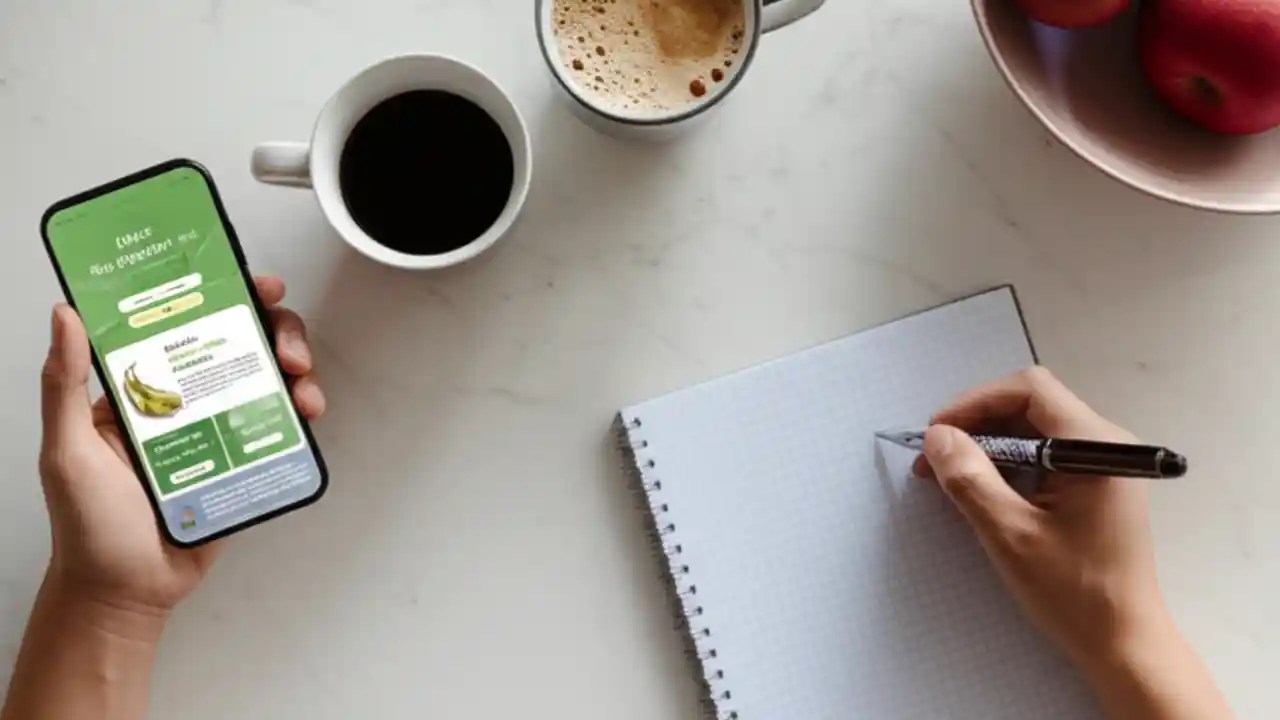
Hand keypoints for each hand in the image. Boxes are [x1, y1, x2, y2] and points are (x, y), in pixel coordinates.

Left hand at [37, 276, 324, 616]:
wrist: (126, 594)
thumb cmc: (88, 528)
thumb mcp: (65, 450)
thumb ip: (63, 384)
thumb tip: (65, 315)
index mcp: (140, 388)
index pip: (184, 324)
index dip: (221, 296)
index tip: (251, 284)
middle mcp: (182, 401)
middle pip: (239, 344)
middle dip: (275, 332)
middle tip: (286, 346)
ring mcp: (217, 430)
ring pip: (267, 380)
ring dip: (296, 370)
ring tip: (303, 385)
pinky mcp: (243, 462)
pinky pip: (278, 428)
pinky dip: (300, 414)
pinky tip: (306, 414)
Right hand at [913, 367, 1162, 668]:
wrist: (1123, 642)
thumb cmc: (1072, 591)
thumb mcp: (1010, 534)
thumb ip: (970, 479)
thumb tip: (937, 437)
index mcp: (1095, 446)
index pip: (1029, 390)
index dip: (976, 402)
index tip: (938, 434)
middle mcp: (1106, 444)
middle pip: (1031, 406)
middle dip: (977, 424)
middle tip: (935, 458)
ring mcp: (1104, 464)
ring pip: (1035, 430)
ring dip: (989, 446)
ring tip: (950, 477)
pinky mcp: (1097, 485)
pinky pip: (1045, 455)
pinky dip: (1008, 465)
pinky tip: (982, 491)